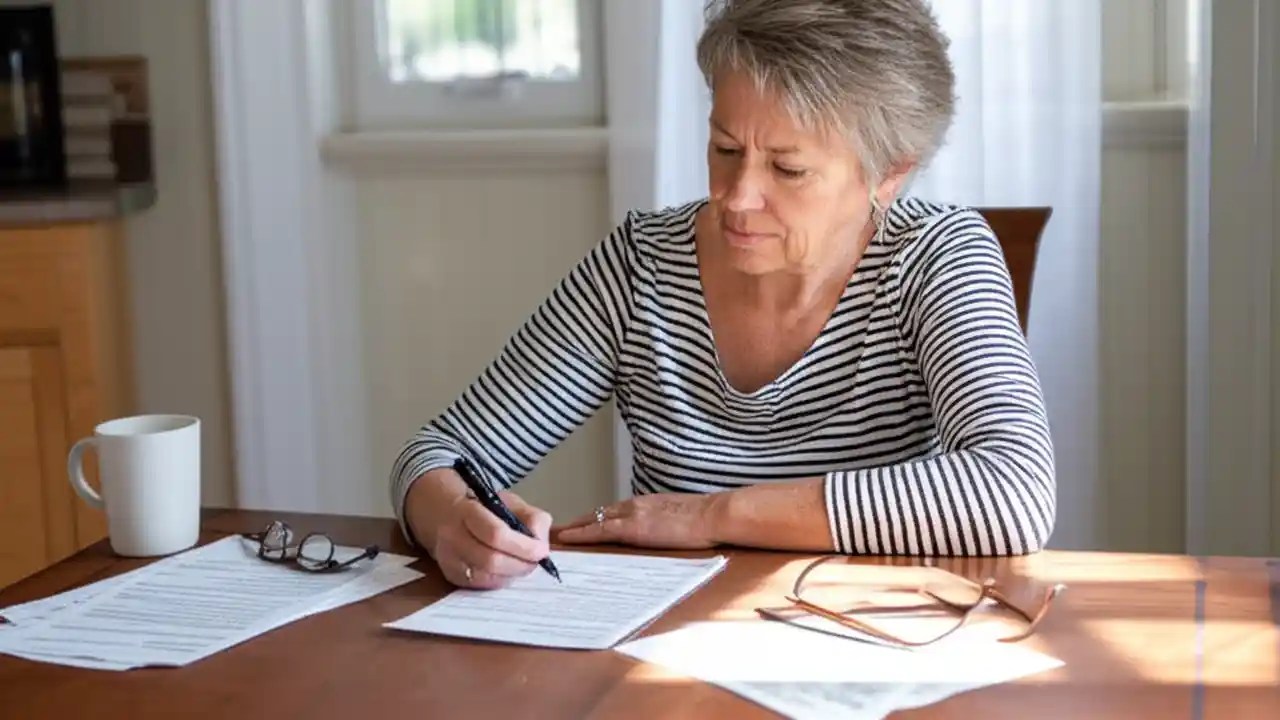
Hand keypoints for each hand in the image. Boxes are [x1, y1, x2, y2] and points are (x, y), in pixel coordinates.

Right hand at [430, 489, 552, 589]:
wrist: (446, 516)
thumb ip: (531, 518)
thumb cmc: (485, 509)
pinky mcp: (452, 577)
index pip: (496, 534)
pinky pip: (483, 586)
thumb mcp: (511, 502)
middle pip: (491, 561)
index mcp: (467, 511)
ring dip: (513, 574)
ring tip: (523, 564)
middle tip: (536, 561)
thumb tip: (541, 544)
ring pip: (488, 578)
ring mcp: (450, 560)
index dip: (523, 546)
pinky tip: (509, 571)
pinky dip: (502, 580)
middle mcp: (453, 537)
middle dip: (521, 564)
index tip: (542, 550)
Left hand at [554, 493, 719, 549]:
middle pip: (598, 513)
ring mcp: (632, 514)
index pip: (614, 510)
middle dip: (578, 521)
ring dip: (573, 527)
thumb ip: (666, 523)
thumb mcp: (681, 518)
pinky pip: (599, 530)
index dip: (595, 518)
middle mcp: (635, 505)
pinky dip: (580, 533)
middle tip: (557, 529)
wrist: (714, 515)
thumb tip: (664, 533)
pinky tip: (566, 538)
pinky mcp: (633, 527)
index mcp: (647, 503)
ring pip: (593, 519)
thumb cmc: (707, 520)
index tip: (581, 524)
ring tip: (554, 534)